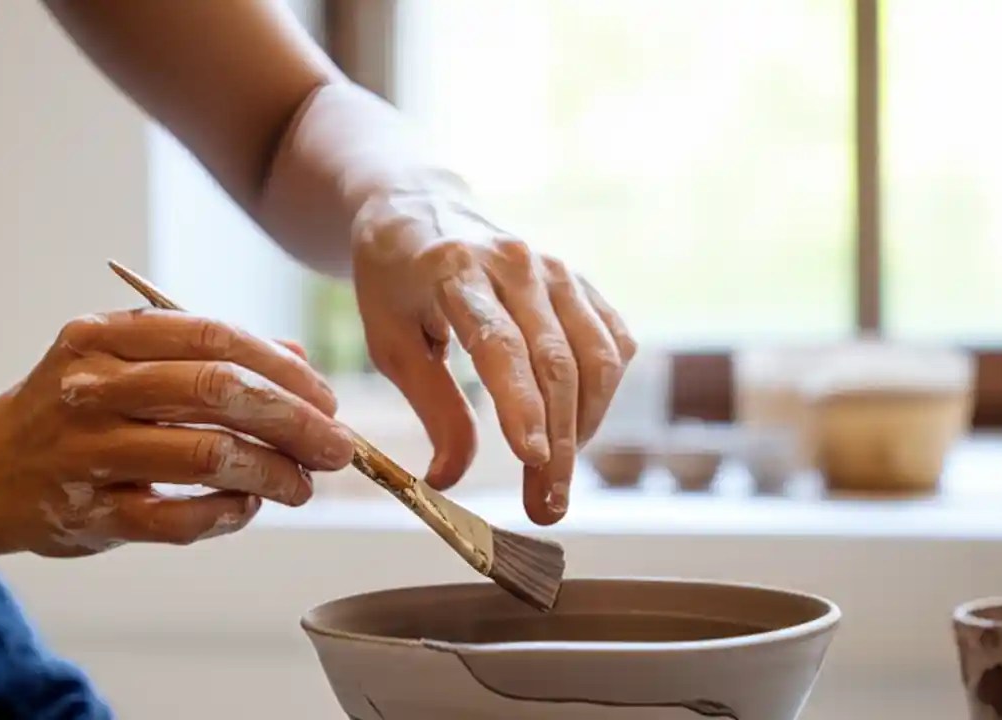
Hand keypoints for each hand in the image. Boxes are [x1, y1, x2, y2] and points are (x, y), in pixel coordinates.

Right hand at [0, 309, 353, 556]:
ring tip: (302, 485)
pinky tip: (248, 508)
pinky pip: (177, 518)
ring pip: (206, 456)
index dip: (284, 368)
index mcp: (105, 336)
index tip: (326, 397)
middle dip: (295, 420)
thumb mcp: (128, 362)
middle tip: (336, 448)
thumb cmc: (74, 411)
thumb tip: (302, 363)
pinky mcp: (88, 512)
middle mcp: (91, 385)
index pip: (216, 338)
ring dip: (272, 472)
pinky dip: (227, 515)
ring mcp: (87, 451)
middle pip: (219, 392)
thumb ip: (209, 357)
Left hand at [352, 190, 635, 524]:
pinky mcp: (580, 281)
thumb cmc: (395, 281)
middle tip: (547, 506)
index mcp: (455, 271)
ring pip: (596, 356)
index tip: (532, 459)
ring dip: (585, 427)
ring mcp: (557, 269)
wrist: (420, 208)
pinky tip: (575, 427)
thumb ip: (430, 406)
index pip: (500, 343)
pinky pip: (611, 342)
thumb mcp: (390, 341)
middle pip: (556, 361)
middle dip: (559, 442)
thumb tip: (450, 479)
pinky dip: (602, 394)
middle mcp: (516, 263)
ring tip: (556, 478)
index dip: (521, 404)